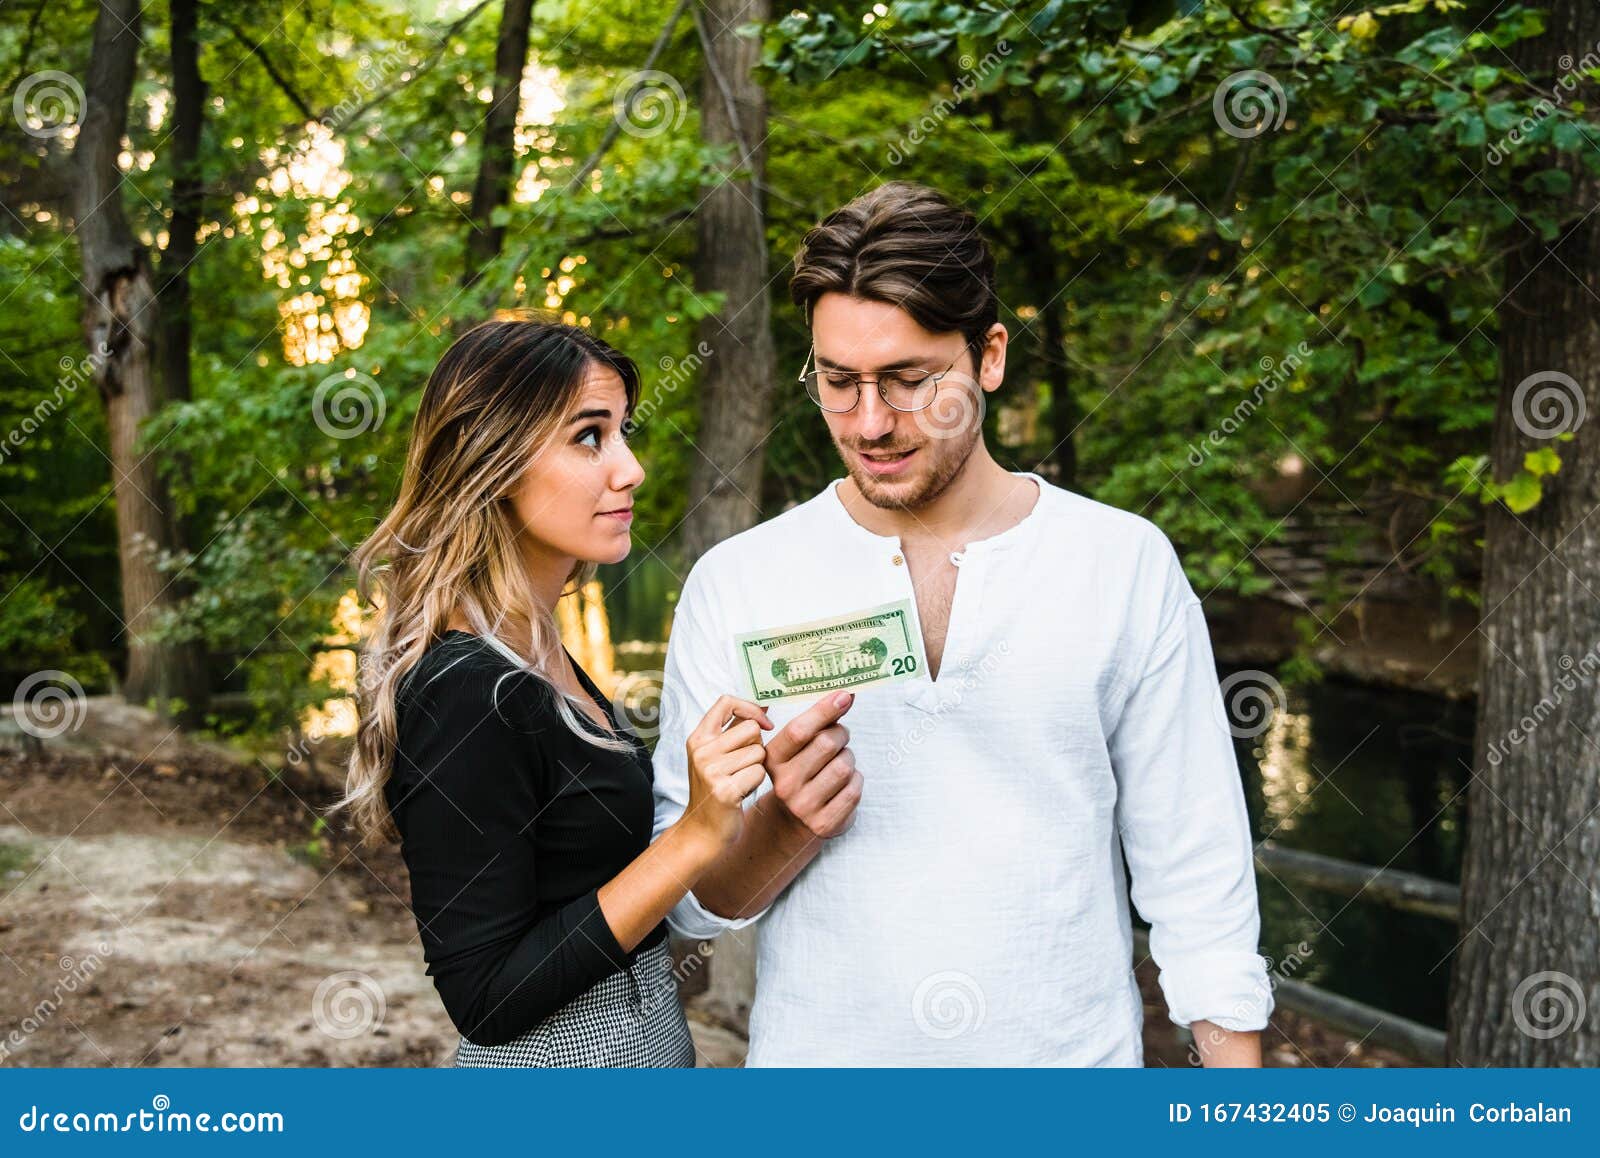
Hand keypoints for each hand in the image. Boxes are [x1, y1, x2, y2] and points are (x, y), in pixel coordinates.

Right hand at [677, 695, 772, 854]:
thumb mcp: (715, 755)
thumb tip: (764, 705)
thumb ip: (734, 730)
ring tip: (741, 780)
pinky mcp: (725, 790)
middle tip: (745, 765)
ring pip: (759, 752)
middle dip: (758, 746)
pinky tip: (742, 792)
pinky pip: (759, 773)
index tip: (764, 723)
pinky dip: (757, 782)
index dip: (750, 707)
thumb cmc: (716, 790)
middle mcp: (701, 751)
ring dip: (758, 767)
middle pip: (751, 729)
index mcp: (698, 738)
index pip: (726, 702)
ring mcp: (711, 771)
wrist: (702, 831)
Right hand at [763, 691, 860, 839]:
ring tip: (839, 762)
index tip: (845, 695)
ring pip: (844, 766)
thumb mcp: (795, 749)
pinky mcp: (824, 823)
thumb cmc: (799, 772)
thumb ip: (816, 722)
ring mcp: (803, 806)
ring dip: (849, 758)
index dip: (824, 710)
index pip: (798, 731)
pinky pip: (854, 789)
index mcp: (772, 759)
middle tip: (840, 736)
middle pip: (826, 744)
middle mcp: (784, 784)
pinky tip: (844, 783)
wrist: (791, 821)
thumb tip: (846, 695)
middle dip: (841, 734)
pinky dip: (856, 780)